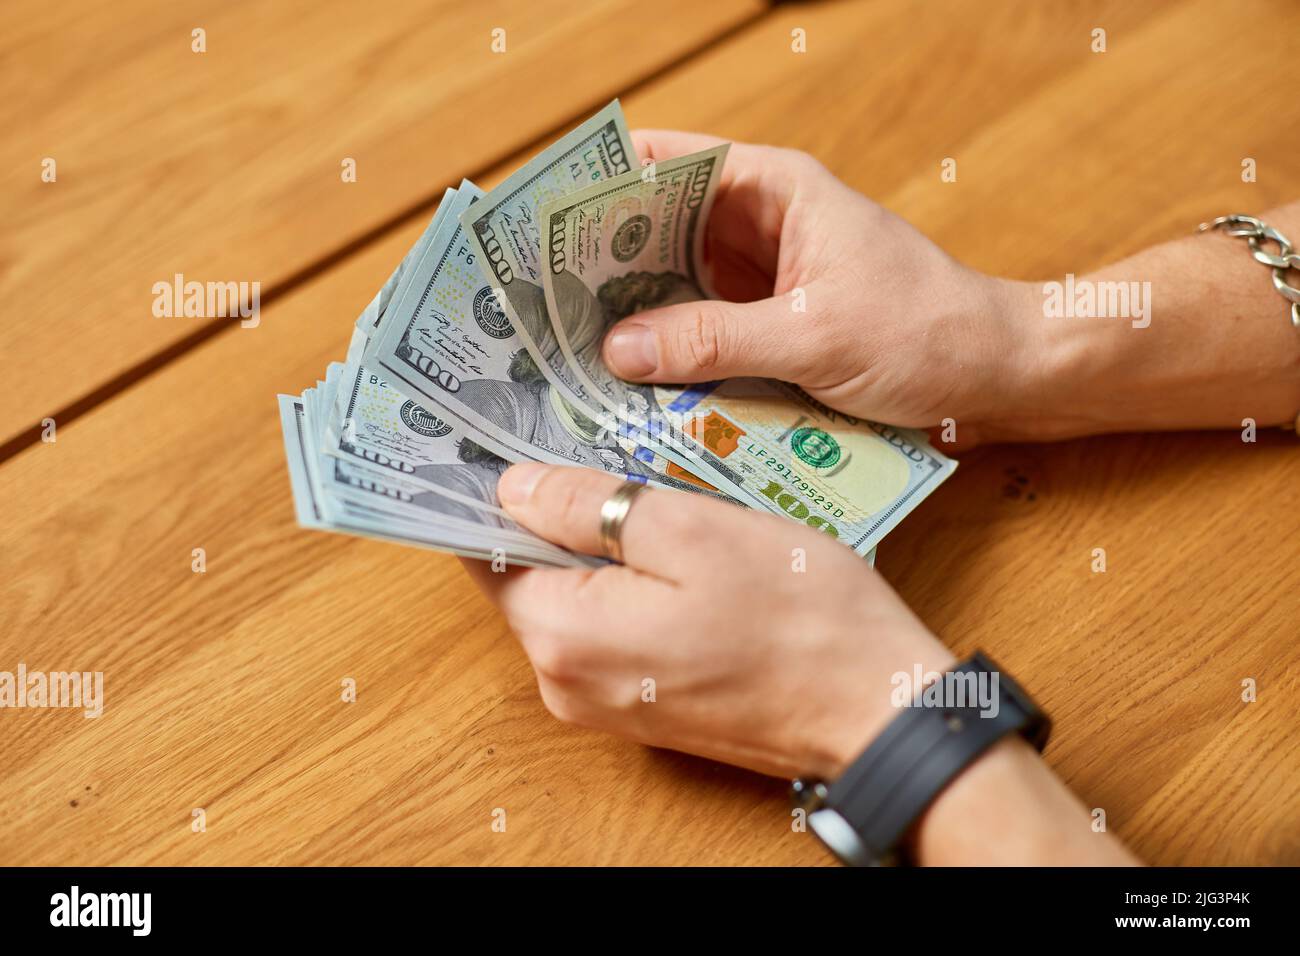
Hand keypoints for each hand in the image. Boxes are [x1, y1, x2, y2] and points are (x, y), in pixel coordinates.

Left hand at [462, 463, 1139, 864]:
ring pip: (576, 599)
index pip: (488, 550)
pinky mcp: (646, 708)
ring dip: (601, 546)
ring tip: (648, 487)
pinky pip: (612, 630)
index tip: (515, 434)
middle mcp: (565, 682)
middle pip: (531, 575)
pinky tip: (674, 546)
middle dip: (558, 511)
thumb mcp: (690, 532)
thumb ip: (588, 508)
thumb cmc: (798, 616)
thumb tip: (512, 486)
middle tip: (596, 443)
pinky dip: (629, 585)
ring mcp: (605, 704)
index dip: (497, 489)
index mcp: (563, 636)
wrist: (877, 711)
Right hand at [608, 132, 1299, 442]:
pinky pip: (705, 326)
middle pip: (662, 227)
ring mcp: (765, 276)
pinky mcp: (773, 323)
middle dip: (605, 259)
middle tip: (537, 300)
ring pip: (678, 282)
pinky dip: (670, 346)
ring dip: (634, 310)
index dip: (603, 185)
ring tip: (566, 341)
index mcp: (774, 188)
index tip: (540, 219)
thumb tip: (617, 349)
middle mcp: (762, 223)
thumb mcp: (813, 335)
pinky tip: (628, 376)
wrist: (996, 377)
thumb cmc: (925, 332)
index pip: (669, 164)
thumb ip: (713, 339)